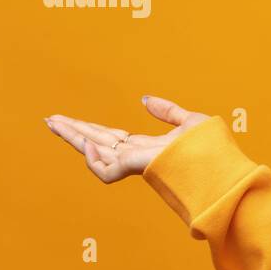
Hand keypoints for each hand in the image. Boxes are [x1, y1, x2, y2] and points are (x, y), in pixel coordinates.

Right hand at [44, 96, 210, 182]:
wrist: (220, 163)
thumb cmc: (211, 149)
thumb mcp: (187, 121)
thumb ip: (166, 111)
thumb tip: (145, 100)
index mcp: (145, 148)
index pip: (110, 138)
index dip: (90, 129)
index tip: (70, 120)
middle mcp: (136, 157)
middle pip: (96, 142)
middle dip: (73, 131)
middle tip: (50, 119)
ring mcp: (134, 164)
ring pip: (94, 152)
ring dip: (73, 137)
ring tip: (53, 122)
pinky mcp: (136, 169)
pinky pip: (106, 170)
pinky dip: (94, 158)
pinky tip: (89, 143)